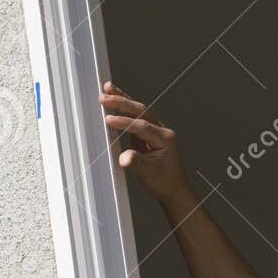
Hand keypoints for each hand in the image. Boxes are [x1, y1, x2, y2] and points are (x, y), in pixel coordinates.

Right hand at [99, 80, 189, 206]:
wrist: (173, 189)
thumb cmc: (164, 182)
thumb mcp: (148, 175)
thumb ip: (136, 164)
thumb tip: (125, 157)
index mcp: (165, 139)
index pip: (143, 126)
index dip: (125, 122)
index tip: (109, 120)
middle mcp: (162, 131)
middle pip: (142, 111)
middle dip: (122, 103)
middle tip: (104, 97)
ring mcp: (155, 130)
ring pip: (139, 110)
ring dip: (123, 99)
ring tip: (107, 88)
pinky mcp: (148, 132)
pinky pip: (136, 116)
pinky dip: (124, 107)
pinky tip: (114, 99)